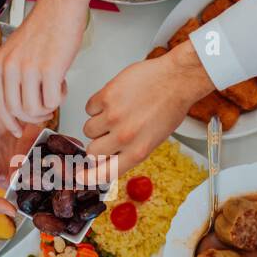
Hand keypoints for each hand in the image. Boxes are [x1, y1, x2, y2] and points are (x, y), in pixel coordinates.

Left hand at [0, 0, 96, 133]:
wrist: (60, 7)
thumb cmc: (44, 26)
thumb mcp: (16, 51)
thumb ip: (14, 74)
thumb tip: (21, 103)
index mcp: (0, 63)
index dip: (9, 121)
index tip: (17, 129)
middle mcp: (10, 67)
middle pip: (16, 111)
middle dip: (32, 117)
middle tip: (45, 112)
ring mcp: (29, 69)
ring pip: (34, 110)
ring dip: (47, 108)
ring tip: (55, 92)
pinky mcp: (49, 70)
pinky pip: (52, 102)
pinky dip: (59, 100)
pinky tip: (62, 85)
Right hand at [84, 44, 212, 174]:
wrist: (176, 79)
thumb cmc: (170, 107)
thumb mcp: (154, 139)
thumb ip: (130, 151)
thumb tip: (109, 158)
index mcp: (138, 152)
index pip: (105, 173)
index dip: (90, 176)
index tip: (81, 176)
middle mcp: (124, 137)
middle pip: (92, 151)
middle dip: (97, 143)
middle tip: (108, 132)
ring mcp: (114, 117)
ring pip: (88, 129)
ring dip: (97, 122)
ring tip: (115, 112)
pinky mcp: (107, 97)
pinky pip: (90, 107)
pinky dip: (98, 104)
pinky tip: (115, 99)